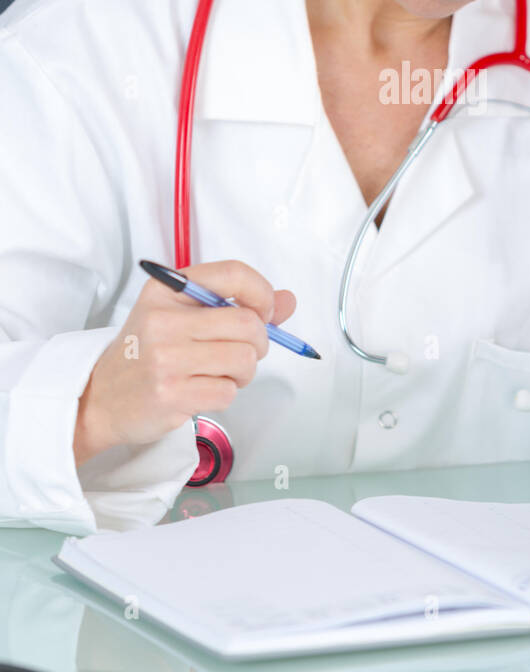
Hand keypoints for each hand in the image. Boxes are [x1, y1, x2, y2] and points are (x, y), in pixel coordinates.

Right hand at [73, 261, 296, 463]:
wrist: (100, 397)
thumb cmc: (147, 352)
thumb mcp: (182, 314)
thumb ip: (237, 303)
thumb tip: (288, 300)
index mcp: (167, 289)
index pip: (234, 274)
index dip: (262, 294)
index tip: (265, 312)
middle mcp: (163, 319)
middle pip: (248, 324)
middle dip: (258, 343)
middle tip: (243, 351)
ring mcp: (165, 358)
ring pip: (244, 360)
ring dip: (242, 372)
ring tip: (218, 373)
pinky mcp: (170, 394)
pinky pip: (228, 392)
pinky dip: (224, 394)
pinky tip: (200, 390)